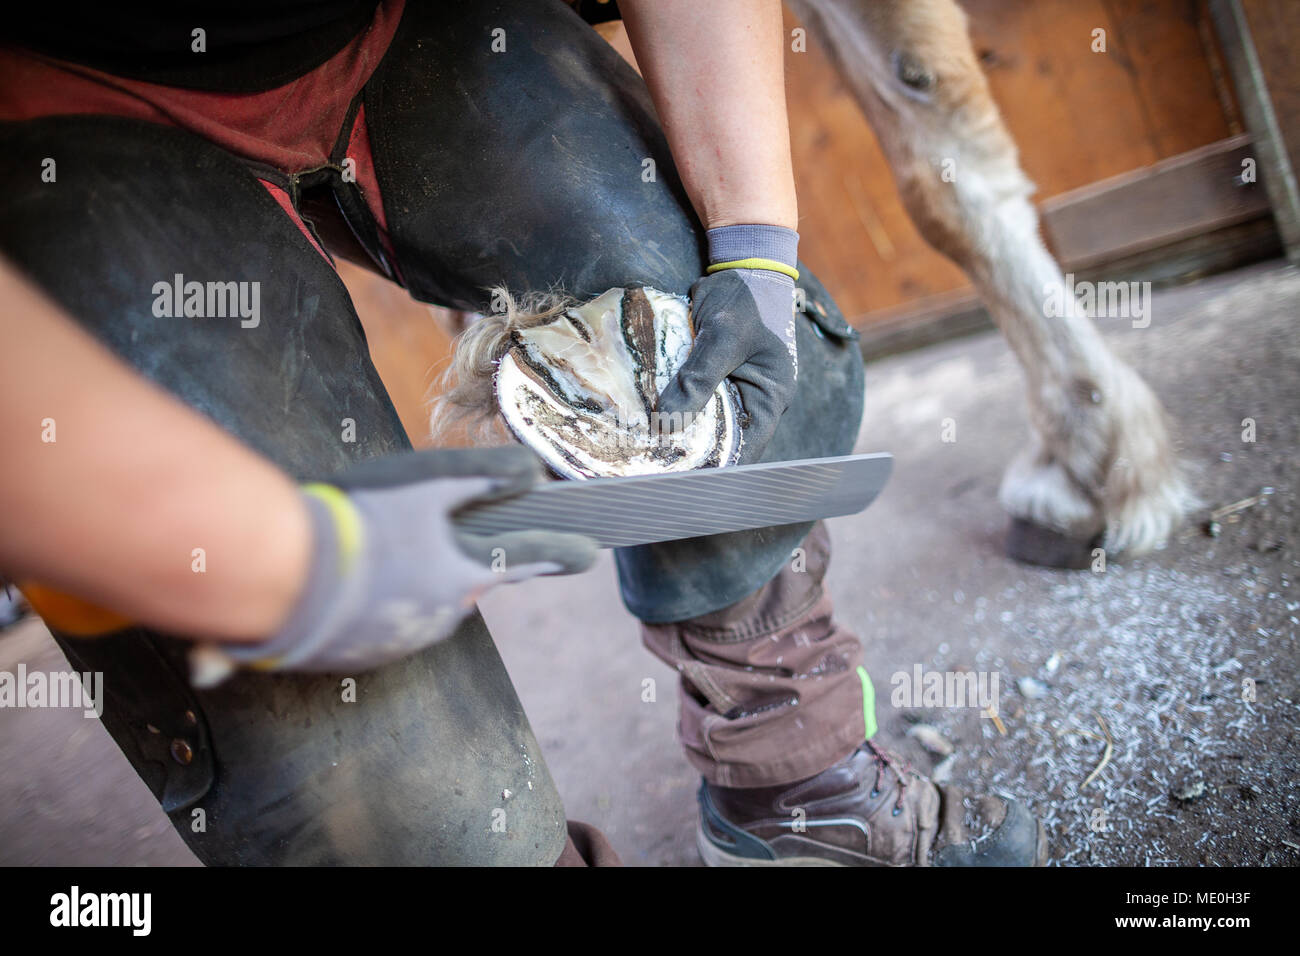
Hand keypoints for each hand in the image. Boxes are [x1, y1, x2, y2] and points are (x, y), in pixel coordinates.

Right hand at [193, 446, 596, 680]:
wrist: (281, 577)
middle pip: (460, 582)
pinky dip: (370, 605)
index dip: (559, 554)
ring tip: (366, 554)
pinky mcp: (359, 657)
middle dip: (445, 561)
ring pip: (417, 604)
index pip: (526, 560)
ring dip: (402, 582)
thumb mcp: (427, 482)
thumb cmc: (360, 521)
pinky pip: (378, 625)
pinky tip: (343, 583)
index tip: (592, 554)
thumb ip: (483, 476)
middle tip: (407, 537)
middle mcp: (440, 617)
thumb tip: (535, 473)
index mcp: (463, 576)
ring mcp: (400, 642)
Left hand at [655, 225, 798, 462]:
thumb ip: (699, 376)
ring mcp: (732, 388)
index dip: (717, 466)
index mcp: (770, 397)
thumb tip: (669, 419)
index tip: (679, 477)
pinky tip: (646, 415)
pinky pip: (693, 398)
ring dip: (678, 428)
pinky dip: (673, 405)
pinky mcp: (712, 375)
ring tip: (645, 446)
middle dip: (690, 450)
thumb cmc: (745, 298)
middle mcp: (753, 399)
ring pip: (704, 419)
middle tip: (653, 465)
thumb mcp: (723, 336)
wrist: (742, 265)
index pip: (746, 446)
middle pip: (722, 439)